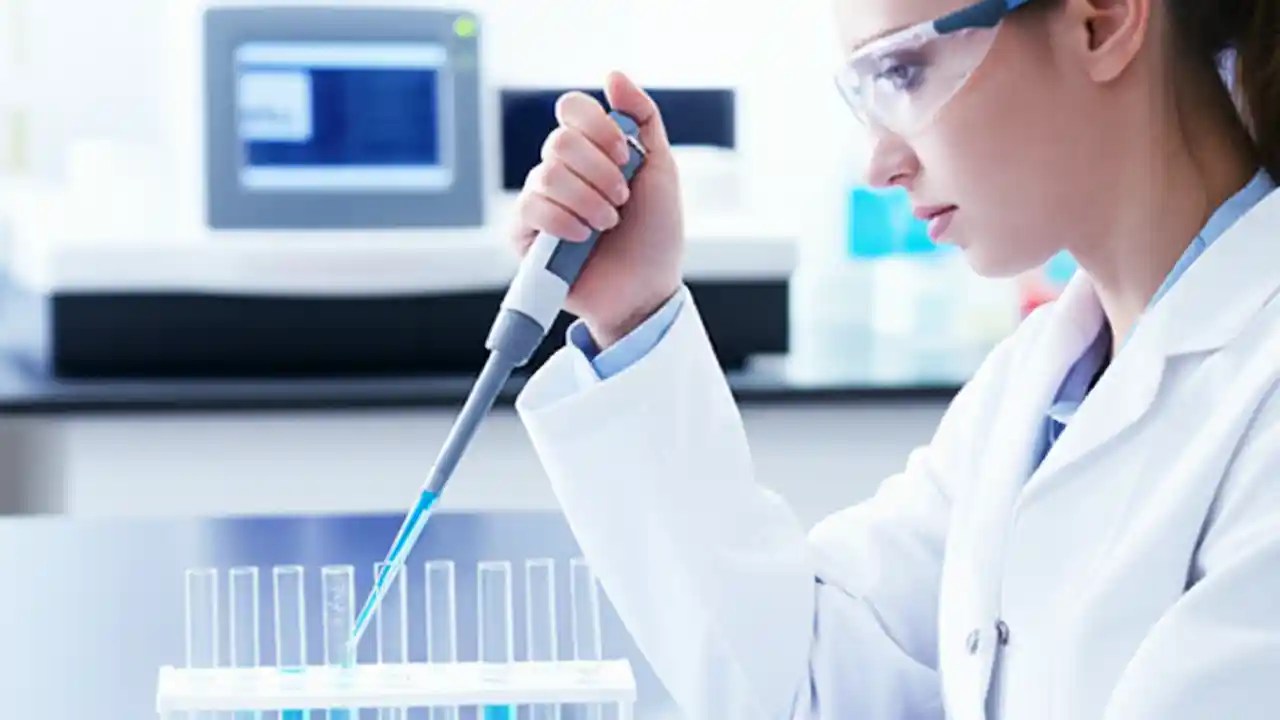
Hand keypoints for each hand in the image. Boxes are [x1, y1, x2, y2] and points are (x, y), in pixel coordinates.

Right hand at [509, 71, 684, 347]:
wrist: (645, 291)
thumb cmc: (654, 236)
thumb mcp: (661, 170)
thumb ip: (644, 119)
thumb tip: (613, 76)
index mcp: (590, 151)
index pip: (571, 110)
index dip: (598, 128)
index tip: (626, 157)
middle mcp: (560, 171)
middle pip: (559, 141)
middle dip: (600, 172)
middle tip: (621, 202)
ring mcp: (540, 201)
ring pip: (546, 174)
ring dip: (586, 200)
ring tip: (606, 225)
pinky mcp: (524, 235)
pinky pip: (530, 208)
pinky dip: (563, 221)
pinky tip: (582, 239)